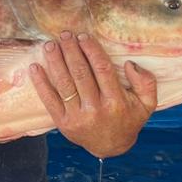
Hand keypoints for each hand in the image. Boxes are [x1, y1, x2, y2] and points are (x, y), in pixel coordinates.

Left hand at [30, 31, 157, 157]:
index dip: (91, 50)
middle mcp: (96, 109)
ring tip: (50, 45)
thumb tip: (129, 64)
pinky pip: (49, 100)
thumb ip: (146, 82)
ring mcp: (78, 116)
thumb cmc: (128, 118)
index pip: (102, 70)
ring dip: (55, 62)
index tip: (83, 36)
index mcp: (116, 102)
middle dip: (71, 51)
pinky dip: (41, 83)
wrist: (111, 146)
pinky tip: (35, 67)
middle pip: (81, 74)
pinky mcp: (63, 122)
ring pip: (64, 84)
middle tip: (64, 35)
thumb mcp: (146, 103)